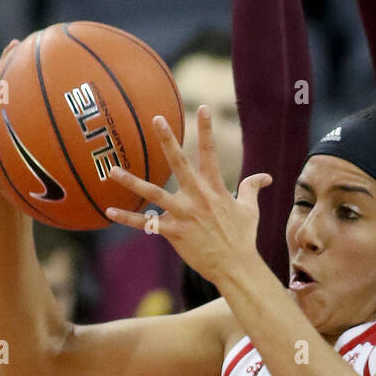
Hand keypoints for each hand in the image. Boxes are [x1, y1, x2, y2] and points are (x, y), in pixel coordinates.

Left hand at [105, 106, 272, 286]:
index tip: (202, 107)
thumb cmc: (243, 238)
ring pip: (153, 193)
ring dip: (131, 181)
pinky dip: (127, 218)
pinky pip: (145, 224)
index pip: (210, 153)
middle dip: (168, 141)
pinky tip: (110, 210)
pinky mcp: (173, 232)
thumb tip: (265, 177)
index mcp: (214, 188)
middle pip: (179, 163)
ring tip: (112, 170)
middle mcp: (197, 197)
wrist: (236, 267)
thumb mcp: (250, 210)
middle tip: (157, 119)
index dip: (207, 130)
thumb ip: (251, 188)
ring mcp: (184, 214)